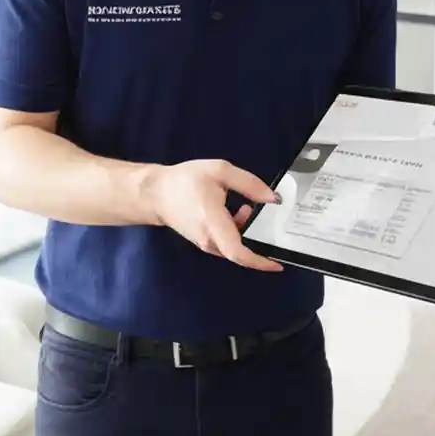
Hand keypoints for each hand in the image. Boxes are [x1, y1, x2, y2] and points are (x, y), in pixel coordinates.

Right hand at [143, 160, 283, 271]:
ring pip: (234, 247)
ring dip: (247, 232)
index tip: (277, 264)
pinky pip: (227, 244)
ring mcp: (205, 244)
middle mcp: (209, 240)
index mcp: (213, 223)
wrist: (156, 193)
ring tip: (247, 208)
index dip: (259, 262)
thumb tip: (272, 198)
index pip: (238, 253)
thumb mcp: (220, 171)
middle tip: (272, 229)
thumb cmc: (186, 181)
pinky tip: (237, 212)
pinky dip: (238, 232)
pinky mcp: (203, 242)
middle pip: (240, 253)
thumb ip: (249, 184)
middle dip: (259, 243)